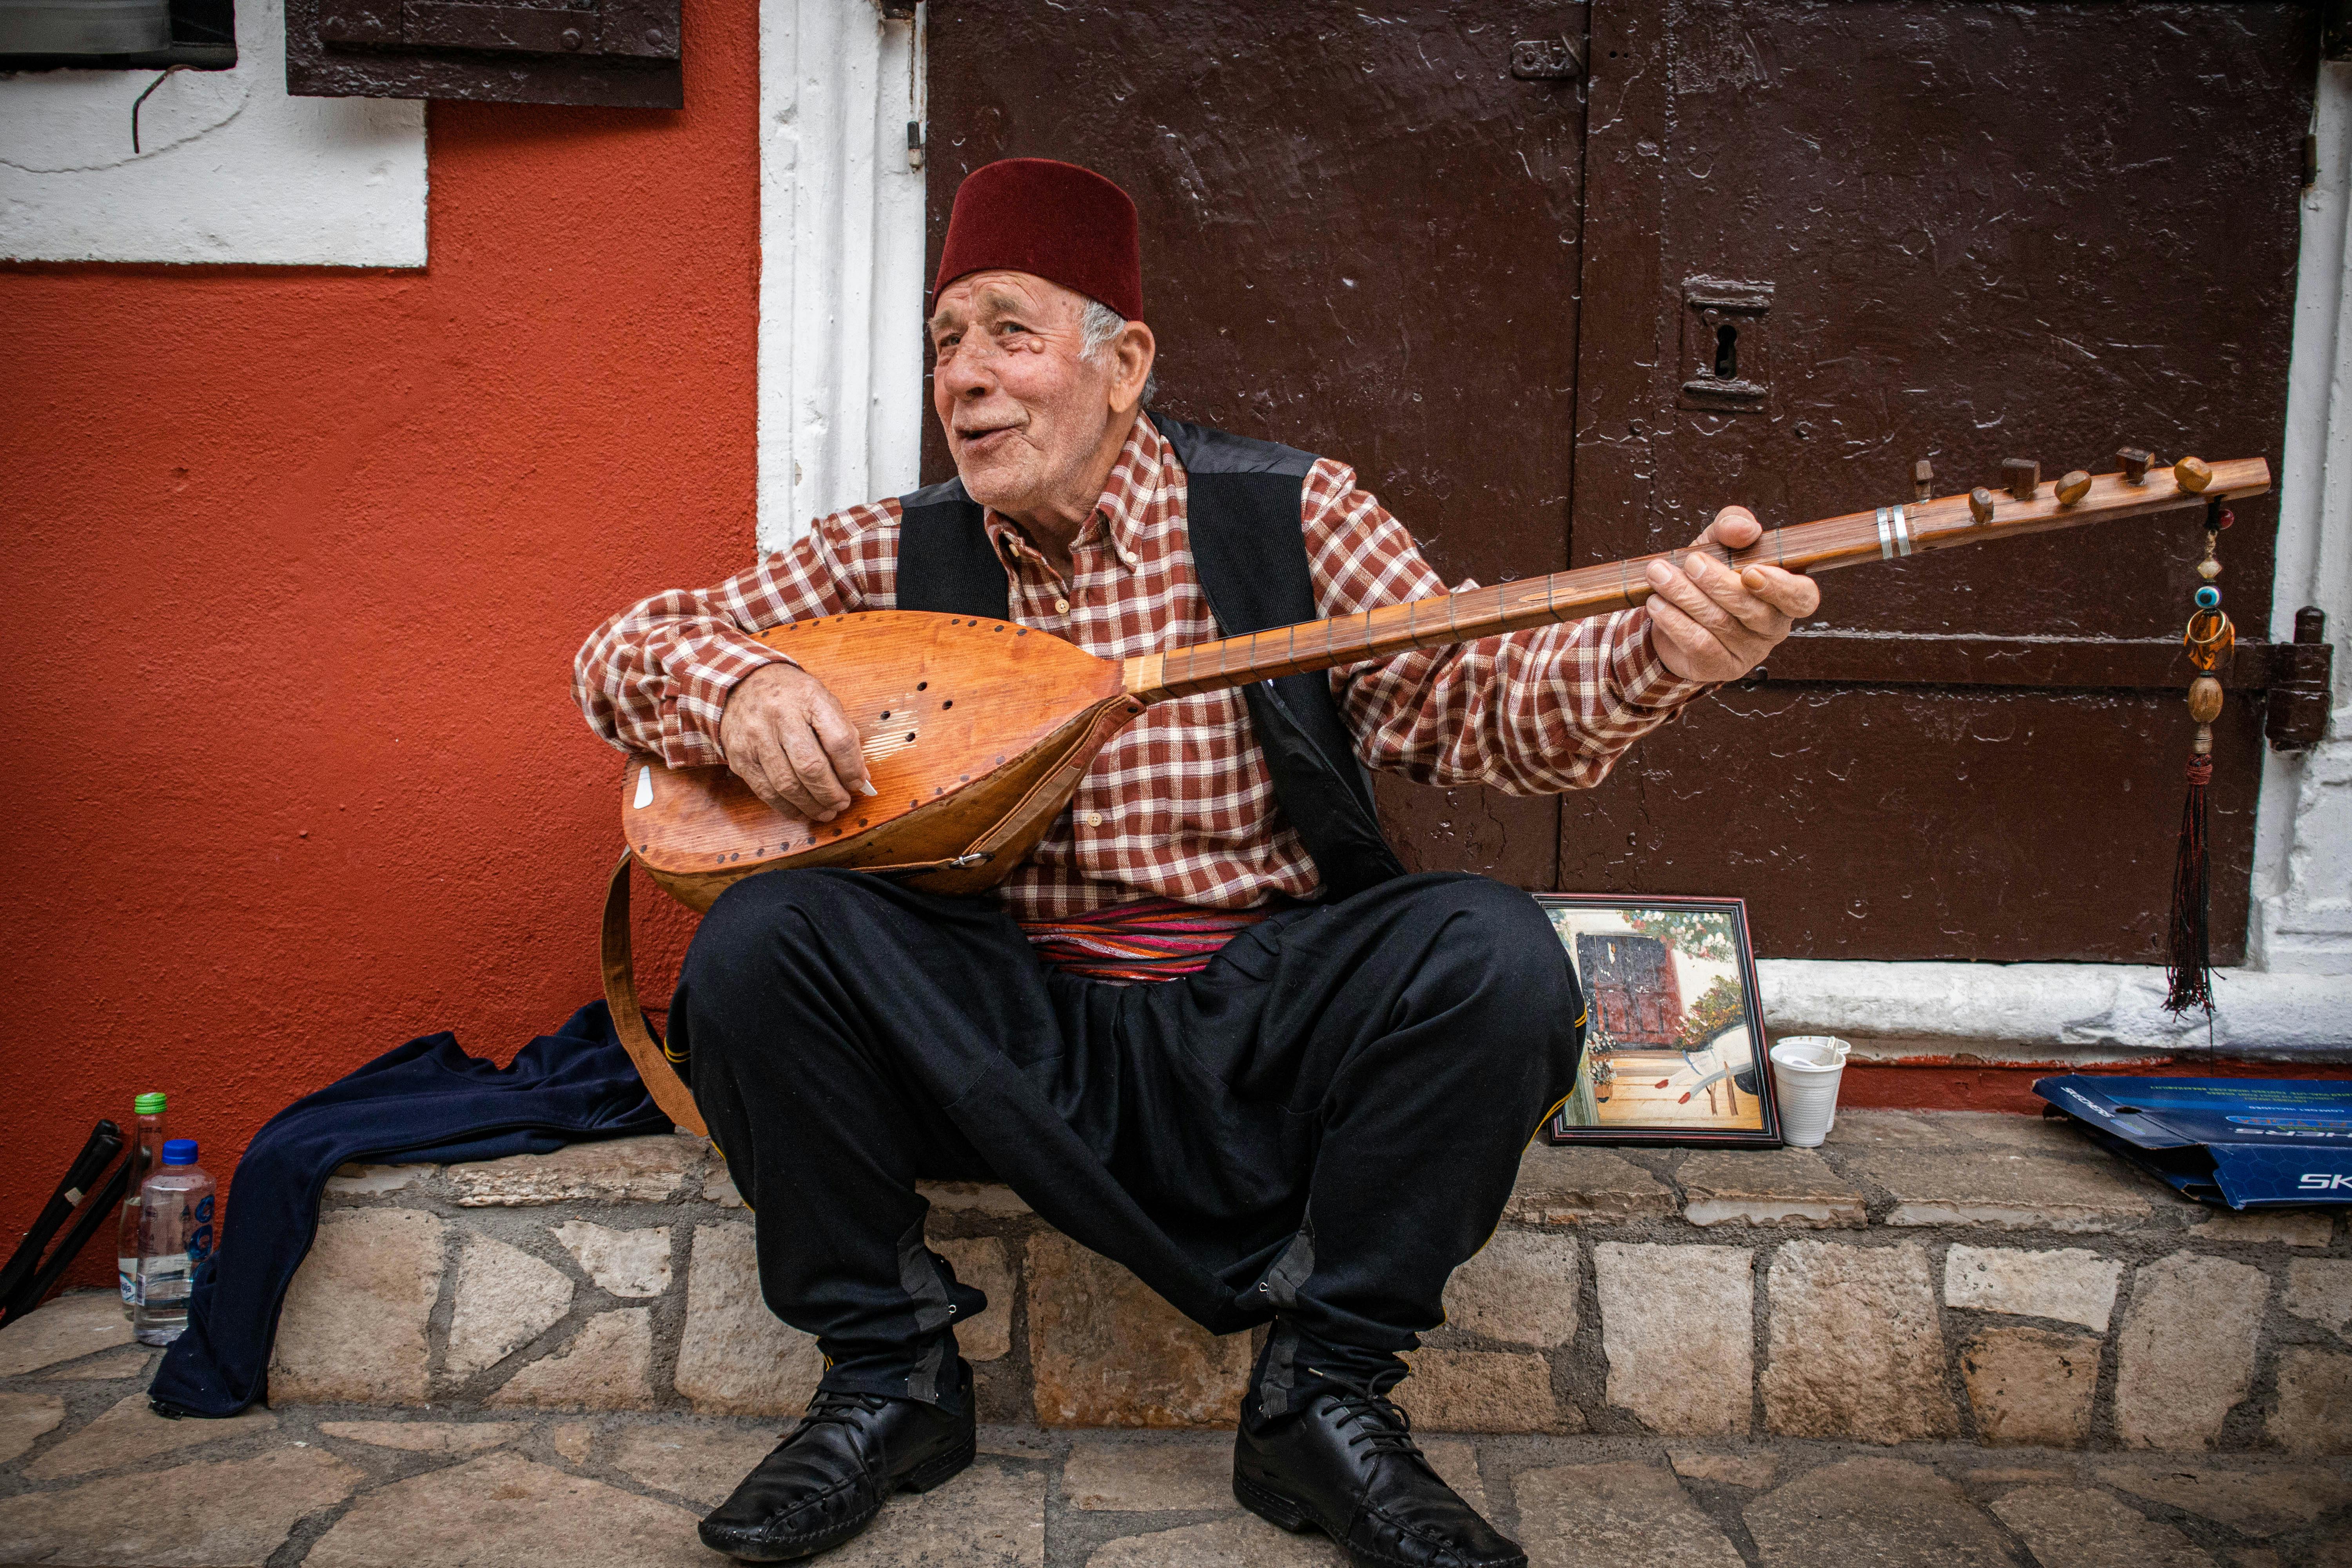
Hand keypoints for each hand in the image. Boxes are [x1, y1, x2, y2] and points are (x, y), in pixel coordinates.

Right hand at [717, 663, 875, 822]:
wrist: (742, 684)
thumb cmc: (791, 697)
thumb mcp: (821, 700)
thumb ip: (842, 734)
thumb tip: (859, 777)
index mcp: (809, 698)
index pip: (838, 740)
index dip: (852, 769)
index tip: (858, 783)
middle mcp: (780, 716)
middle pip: (811, 767)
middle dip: (831, 794)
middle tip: (842, 803)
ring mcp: (756, 737)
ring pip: (787, 784)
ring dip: (811, 805)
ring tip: (826, 811)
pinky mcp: (739, 756)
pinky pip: (765, 791)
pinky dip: (787, 807)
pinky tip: (801, 810)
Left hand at [1643, 506, 1820, 682]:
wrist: (1675, 613)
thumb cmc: (1707, 575)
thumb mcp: (1719, 542)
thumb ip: (1733, 526)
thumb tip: (1743, 529)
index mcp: (1785, 595)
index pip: (1802, 597)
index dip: (1780, 587)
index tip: (1749, 571)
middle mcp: (1773, 627)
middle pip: (1752, 608)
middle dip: (1716, 582)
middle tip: (1690, 562)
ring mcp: (1749, 651)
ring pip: (1720, 624)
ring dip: (1685, 596)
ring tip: (1659, 575)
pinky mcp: (1721, 667)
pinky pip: (1699, 644)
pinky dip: (1674, 621)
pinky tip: (1656, 603)